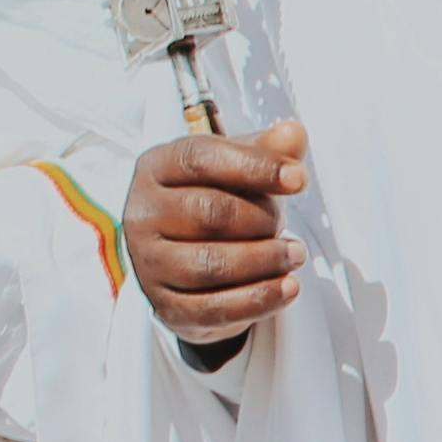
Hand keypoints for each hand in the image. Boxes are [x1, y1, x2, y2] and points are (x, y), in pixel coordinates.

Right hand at [127, 122, 309, 352]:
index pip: (200, 159)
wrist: (181, 256)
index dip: (255, 167)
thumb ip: (266, 150)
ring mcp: (149, 262)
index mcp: (156, 168)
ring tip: (294, 254)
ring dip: (266, 260)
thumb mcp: (235, 169)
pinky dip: (259, 299)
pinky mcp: (165, 305)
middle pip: (210, 213)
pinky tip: (288, 287)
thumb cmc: (212, 201)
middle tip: (284, 226)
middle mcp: (142, 213)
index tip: (299, 180)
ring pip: (212, 264)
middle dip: (262, 219)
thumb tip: (294, 132)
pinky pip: (214, 308)